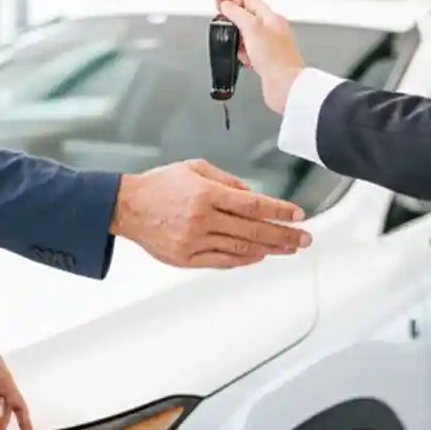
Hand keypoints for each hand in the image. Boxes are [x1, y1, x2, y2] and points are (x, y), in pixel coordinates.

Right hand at [110, 159, 310, 267]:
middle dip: (284, 235)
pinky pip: (222, 261)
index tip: (297, 215)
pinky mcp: (186, 258)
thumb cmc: (159, 185)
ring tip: (288, 249)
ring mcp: (194, 241)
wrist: (126, 206)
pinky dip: (243, 259)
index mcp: (206, 194)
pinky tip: (259, 256)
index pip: (254, 205)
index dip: (279, 211)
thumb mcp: (195, 168)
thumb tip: (251, 195)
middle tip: (304, 238)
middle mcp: (202, 219)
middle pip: (253, 230)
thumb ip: (227, 181)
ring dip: (269, 249)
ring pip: (241, 247)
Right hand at [215, 0, 305, 113]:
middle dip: (234, 19)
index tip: (219, 2)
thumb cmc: (275, 58)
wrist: (285, 85)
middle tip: (222, 20)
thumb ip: (237, 13)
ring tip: (231, 41)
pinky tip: (242, 57)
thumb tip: (226, 4)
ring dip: (238, 37)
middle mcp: (273, 30)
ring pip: (249, 35)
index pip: (250, 0)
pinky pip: (252, 52)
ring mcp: (271, 46)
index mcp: (272, 18)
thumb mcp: (251, 28)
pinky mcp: (268, 61)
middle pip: (249, 17)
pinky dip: (244, 53)